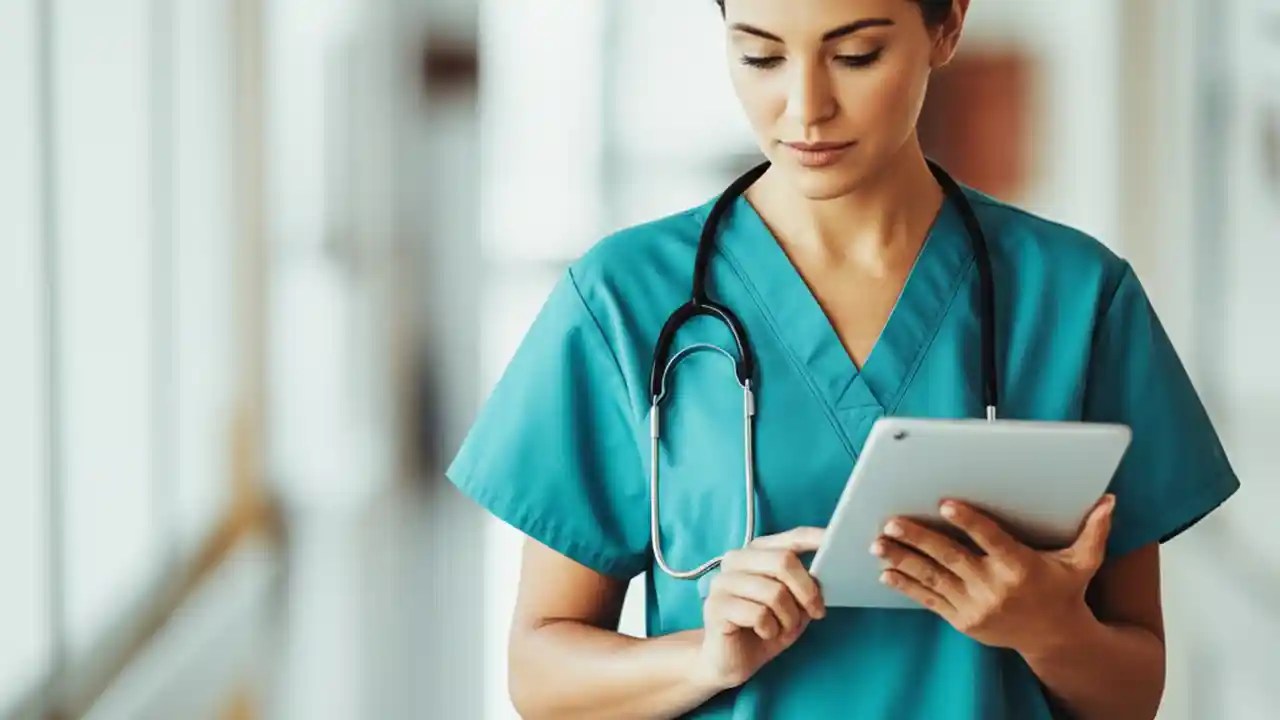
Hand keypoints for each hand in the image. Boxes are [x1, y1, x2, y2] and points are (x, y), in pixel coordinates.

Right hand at [694, 527, 826, 689]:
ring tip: (783, 628)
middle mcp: (737, 560)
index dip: (816, 538)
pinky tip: (764, 633)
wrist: (731, 661)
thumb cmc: (766, 629)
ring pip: (774, 592)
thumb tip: (829, 571)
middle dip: (807, 592)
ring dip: (788, 618)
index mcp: (757, 552)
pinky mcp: (716, 606)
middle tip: (816, 612)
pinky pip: (758, 614)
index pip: (792, 537)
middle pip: (783, 561)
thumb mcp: (795, 606)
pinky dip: (770, 629)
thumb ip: (807, 586)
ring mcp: (723, 581)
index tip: (838, 543)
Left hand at [871, 494, 1115, 655]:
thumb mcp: (1083, 563)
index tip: (945, 503)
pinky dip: (906, 586)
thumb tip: (1109, 499)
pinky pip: (929, 600)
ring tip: (878, 543)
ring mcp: (976, 606)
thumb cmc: (1064, 592)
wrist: (1055, 639)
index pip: (990, 539)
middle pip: (951, 557)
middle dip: (918, 538)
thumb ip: (1094, 531)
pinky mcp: (962, 619)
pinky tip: (885, 572)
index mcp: (1020, 567)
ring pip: (933, 578)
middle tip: (892, 520)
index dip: (967, 521)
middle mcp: (995, 587)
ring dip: (903, 560)